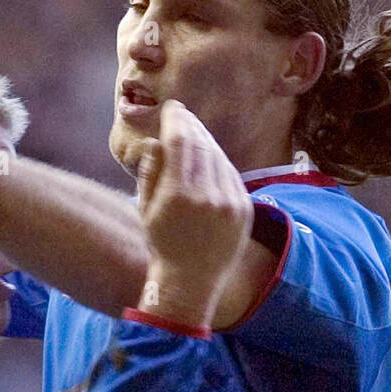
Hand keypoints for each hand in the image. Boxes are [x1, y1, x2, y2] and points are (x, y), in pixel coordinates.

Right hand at [136, 101, 253, 329]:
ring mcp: (230, 202)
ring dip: (206, 140)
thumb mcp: (146, 210)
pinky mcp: (244, 209)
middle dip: (191, 125)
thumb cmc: (162, 246)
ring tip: (195, 132)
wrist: (190, 284)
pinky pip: (231, 175)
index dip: (176, 119)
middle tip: (183, 114)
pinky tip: (210, 158)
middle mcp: (207, 195)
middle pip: (202, 144)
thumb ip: (151, 172)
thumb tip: (159, 141)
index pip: (180, 142)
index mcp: (178, 194)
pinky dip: (220, 162)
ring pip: (219, 157)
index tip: (172, 108)